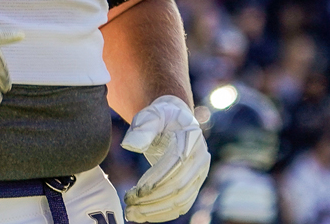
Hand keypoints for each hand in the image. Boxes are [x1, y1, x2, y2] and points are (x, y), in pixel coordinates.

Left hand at [120, 95, 209, 221]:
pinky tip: (142, 215)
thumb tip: (129, 145)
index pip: (176, 164)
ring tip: (131, 213)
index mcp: (191, 138)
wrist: (175, 120)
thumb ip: (142, 128)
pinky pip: (181, 205)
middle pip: (179, 187)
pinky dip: (162, 213)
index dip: (157, 179)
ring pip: (181, 201)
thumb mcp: (151, 115)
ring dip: (155, 210)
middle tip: (128, 204)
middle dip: (153, 199)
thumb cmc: (160, 117)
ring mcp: (200, 174)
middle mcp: (201, 158)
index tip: (135, 191)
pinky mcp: (194, 185)